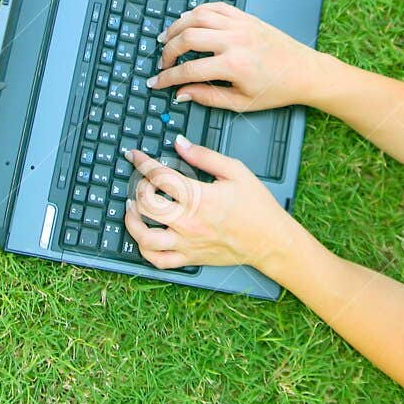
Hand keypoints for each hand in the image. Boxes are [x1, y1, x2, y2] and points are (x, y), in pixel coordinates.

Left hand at [122, 136, 299, 270]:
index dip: (142, 163)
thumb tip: (180, 143)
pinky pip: (157, 260)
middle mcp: (189, 221)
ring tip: (132, 209)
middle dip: (138, 188)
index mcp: (199, 197)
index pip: (159, 176)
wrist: (271, 240)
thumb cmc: (257, 207)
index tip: (134, 156)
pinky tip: (144, 236)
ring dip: (132, 221)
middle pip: (145, 204)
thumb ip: (204, 156)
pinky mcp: (189, 258)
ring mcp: (187, 243)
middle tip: (142, 182)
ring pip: (144, 236)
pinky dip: (143, 249)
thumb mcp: (235, 171)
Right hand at [147, 2, 324, 110]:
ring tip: (167, 38)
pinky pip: (215, 7)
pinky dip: (197, 11)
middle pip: (187, 37)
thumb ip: (208, 98)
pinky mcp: (246, 17)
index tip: (157, 82)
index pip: (188, 70)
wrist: (303, 71)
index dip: (167, 77)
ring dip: (177, 26)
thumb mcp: (242, 103)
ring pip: (197, 16)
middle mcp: (235, 41)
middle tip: (162, 62)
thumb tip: (181, 93)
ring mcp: (240, 25)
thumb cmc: (276, 89)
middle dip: (167, 50)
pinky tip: (188, 21)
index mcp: (234, 66)